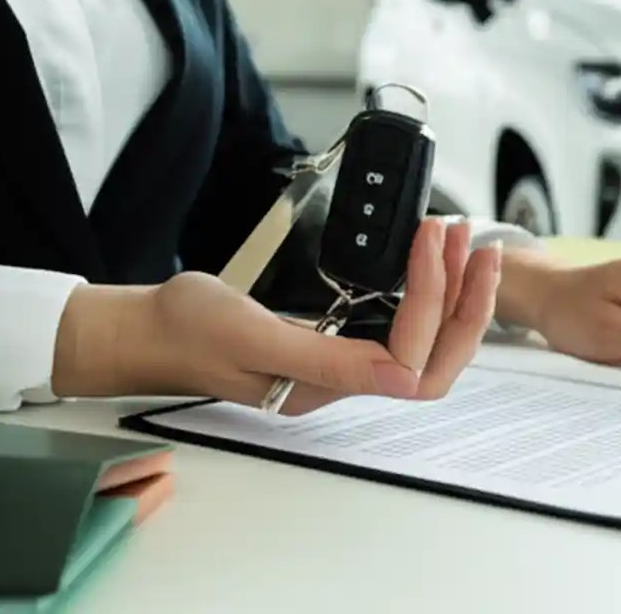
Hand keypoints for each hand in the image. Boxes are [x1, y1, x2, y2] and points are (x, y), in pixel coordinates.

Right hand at [51, 219, 501, 414]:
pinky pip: (398, 323)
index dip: (436, 300)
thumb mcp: (251, 333)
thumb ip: (326, 357)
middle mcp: (342, 378)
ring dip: (452, 291)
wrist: (146, 330)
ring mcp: (340, 360)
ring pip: (423, 341)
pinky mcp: (333, 338)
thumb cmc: (187, 329)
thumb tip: (404, 373)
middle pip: (435, 357)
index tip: (432, 241)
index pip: (412, 355)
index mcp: (327, 383)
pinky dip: (426, 289)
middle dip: (467, 301)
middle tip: (474, 241)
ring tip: (457, 238)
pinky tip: (429, 259)